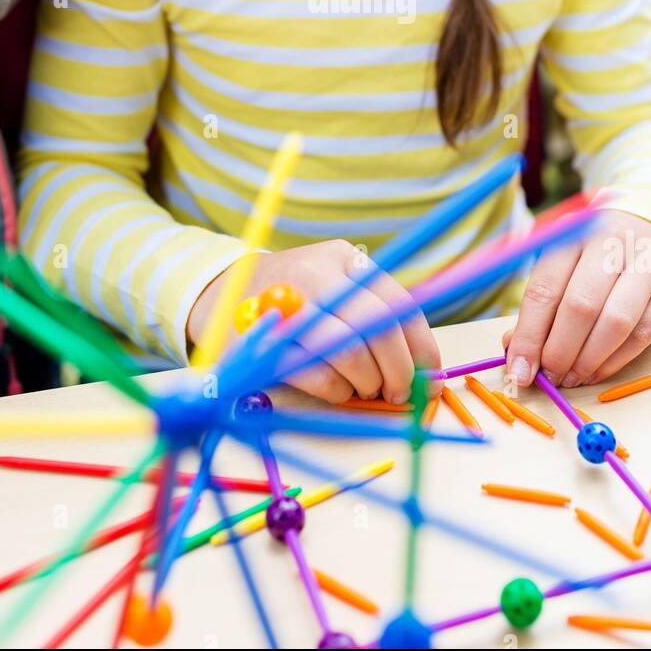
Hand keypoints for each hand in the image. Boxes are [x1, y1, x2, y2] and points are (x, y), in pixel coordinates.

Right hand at [188, 239, 440, 403]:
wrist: (220, 295)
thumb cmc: (295, 299)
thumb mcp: (335, 286)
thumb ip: (376, 316)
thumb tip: (424, 368)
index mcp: (342, 258)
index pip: (397, 301)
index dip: (420, 345)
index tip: (430, 376)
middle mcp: (316, 272)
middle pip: (376, 326)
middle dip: (396, 370)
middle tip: (398, 392)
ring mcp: (287, 305)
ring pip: (349, 352)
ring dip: (367, 383)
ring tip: (366, 389)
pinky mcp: (266, 340)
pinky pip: (319, 375)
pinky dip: (338, 391)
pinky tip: (338, 389)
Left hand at [504, 211, 650, 388]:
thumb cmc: (598, 250)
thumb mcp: (564, 260)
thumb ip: (542, 301)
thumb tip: (514, 348)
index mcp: (573, 234)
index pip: (545, 288)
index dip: (529, 335)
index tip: (519, 369)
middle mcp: (612, 243)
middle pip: (581, 305)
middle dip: (560, 351)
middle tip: (549, 377)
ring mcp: (649, 264)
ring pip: (615, 322)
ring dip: (588, 360)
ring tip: (571, 378)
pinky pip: (643, 334)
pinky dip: (615, 361)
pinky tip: (597, 372)